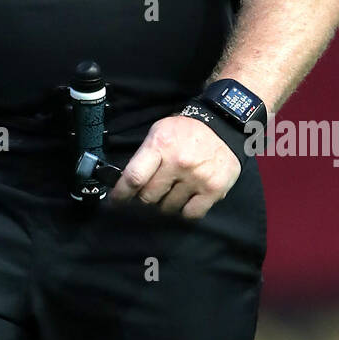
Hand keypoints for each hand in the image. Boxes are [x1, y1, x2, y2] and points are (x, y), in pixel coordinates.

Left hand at [108, 115, 240, 218]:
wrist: (223, 125)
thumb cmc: (185, 131)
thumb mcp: (159, 132)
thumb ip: (144, 156)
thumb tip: (127, 182)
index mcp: (160, 146)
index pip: (134, 177)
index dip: (121, 194)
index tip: (115, 202)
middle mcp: (178, 163)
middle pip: (149, 197)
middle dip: (144, 198)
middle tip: (149, 193)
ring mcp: (197, 178)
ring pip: (168, 207)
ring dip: (165, 204)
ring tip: (170, 193)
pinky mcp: (214, 190)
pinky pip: (190, 214)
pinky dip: (184, 211)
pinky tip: (185, 200)